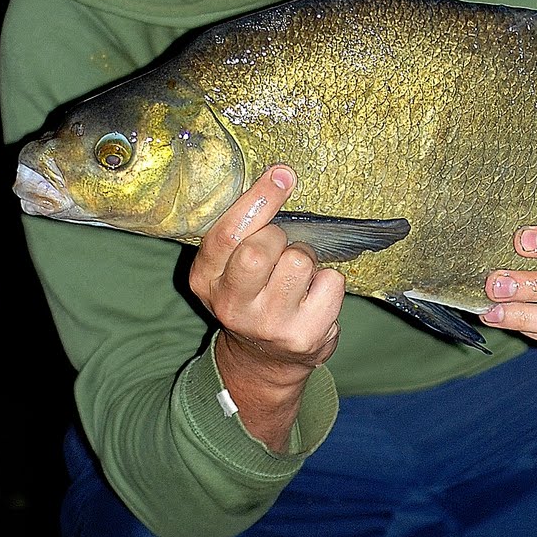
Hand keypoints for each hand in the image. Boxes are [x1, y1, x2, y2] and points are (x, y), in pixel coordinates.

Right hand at [188, 165, 344, 446]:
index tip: (283, 174)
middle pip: (263, 246)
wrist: (265, 361)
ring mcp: (268, 325)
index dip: (258, 200)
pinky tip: (313, 298)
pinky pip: (331, 281)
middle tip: (281, 251)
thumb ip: (243, 228)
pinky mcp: (304, 337)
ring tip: (297, 278)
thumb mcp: (227, 267)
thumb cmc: (251, 296)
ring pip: (300, 260)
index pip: (227, 234)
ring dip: (306, 259)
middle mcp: (231, 306)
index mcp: (205, 280)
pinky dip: (329, 282)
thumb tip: (281, 174)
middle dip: (280, 237)